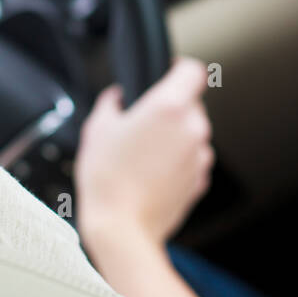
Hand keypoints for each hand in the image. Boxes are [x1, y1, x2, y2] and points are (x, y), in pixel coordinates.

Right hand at [73, 57, 214, 249]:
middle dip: (169, 108)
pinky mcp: (200, 180)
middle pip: (190, 103)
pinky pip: (191, 159)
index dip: (178, 68)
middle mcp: (192, 128)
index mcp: (169, 107)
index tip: (166, 72)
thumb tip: (117, 97)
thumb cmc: (108, 180)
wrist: (122, 228)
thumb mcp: (97, 129)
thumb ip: (111, 102)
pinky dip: (177, 161)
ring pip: (191, 133)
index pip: (192, 70)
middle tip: (141, 123)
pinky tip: (151, 173)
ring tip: (143, 154)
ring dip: (173, 136)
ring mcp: (200, 156)